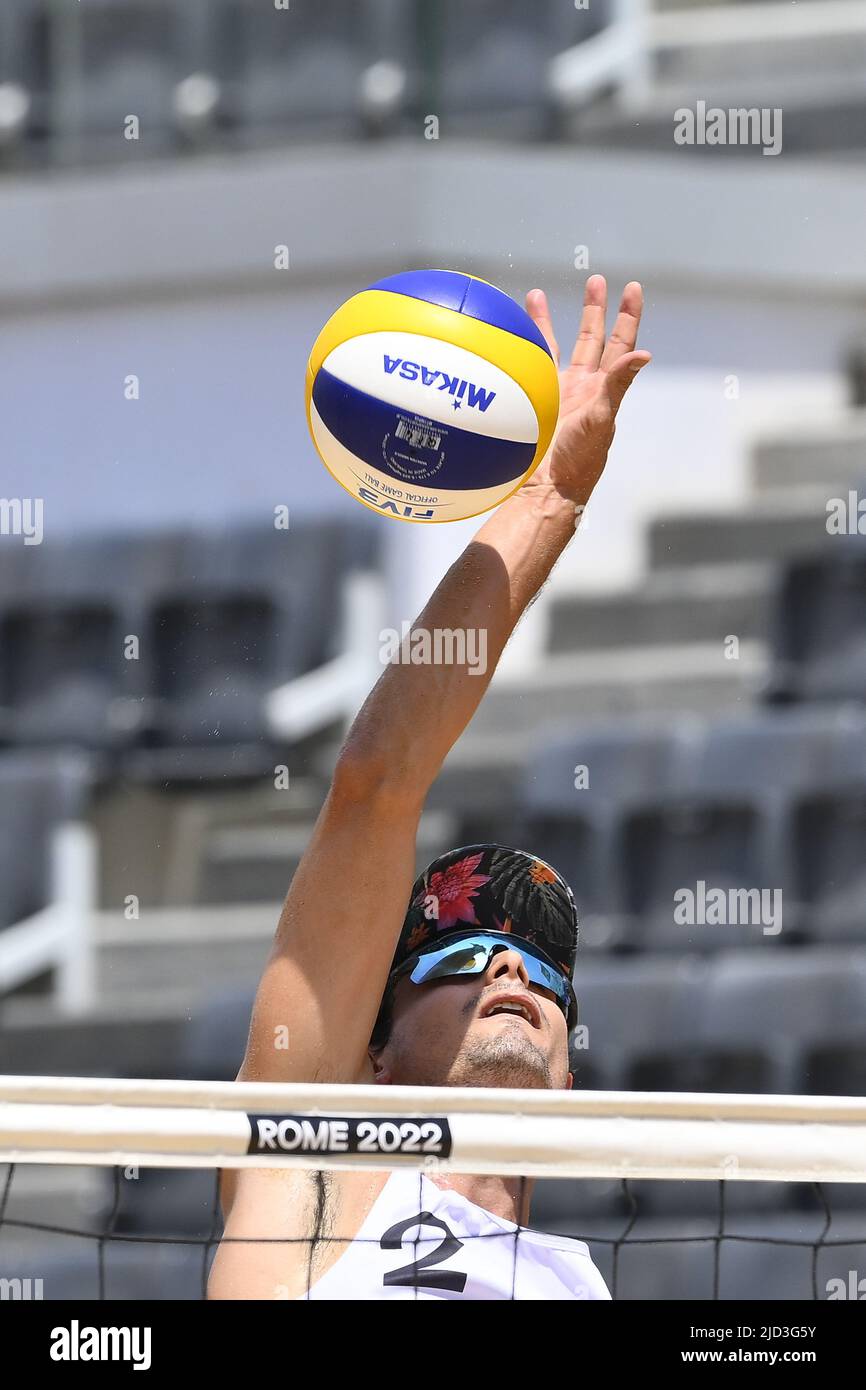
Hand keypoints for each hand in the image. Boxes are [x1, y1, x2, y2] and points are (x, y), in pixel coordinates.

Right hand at [521, 275, 650, 507]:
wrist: (545, 488)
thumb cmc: (578, 460)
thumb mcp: (600, 419)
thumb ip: (617, 385)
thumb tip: (645, 354)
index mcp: (604, 389)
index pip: (621, 345)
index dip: (628, 317)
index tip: (633, 288)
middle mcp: (582, 387)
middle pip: (592, 339)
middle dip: (595, 309)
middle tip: (596, 280)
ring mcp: (555, 393)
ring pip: (555, 348)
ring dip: (548, 321)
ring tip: (536, 295)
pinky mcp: (530, 402)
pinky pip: (527, 368)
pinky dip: (520, 347)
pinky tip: (510, 330)